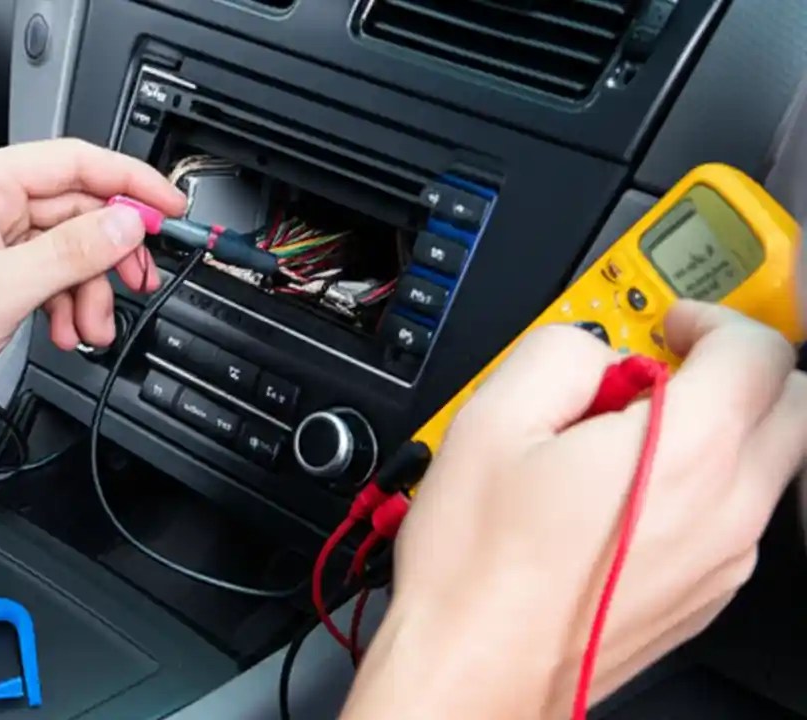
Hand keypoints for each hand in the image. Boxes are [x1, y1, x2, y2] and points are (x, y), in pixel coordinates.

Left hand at [0, 138, 184, 430]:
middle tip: (138, 284)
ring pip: (64, 251)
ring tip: (90, 330)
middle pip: (77, 211)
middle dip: (110, 255)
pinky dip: (61, 305)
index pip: (76, 162)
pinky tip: (63, 333)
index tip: (170, 207)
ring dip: (86, 291)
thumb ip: (72, 252)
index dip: (131, 182)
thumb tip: (126, 223)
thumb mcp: (1, 289)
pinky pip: (42, 276)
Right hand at [343, 302, 806, 718]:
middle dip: (737, 371)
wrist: (474, 670)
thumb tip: (592, 351)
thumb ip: (559, 352)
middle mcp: (725, 508)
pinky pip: (734, 517)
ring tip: (626, 439)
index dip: (712, 320)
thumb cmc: (478, 569)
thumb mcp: (489, 419)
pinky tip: (621, 497)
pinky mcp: (705, 596)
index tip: (672, 326)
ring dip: (719, 430)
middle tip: (669, 370)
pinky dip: (701, 486)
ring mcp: (722, 560)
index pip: (756, 349)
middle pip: (790, 405)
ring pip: (767, 465)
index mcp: (684, 452)